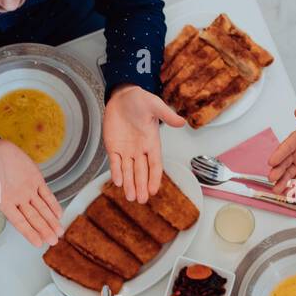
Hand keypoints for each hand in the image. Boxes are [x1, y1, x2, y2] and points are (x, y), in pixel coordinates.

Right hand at [0, 135, 62, 246]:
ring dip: (51, 219)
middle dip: (44, 229)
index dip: (29, 232)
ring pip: (42, 208)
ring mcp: (27, 189)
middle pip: (33, 218)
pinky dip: (53, 203)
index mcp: (4, 202)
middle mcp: (17, 199)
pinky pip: (46, 193)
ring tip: (59, 231)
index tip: (38, 243)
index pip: (19, 222)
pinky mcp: (34, 178)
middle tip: (53, 241)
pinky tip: (59, 213)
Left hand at [103, 85, 185, 202]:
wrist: (122, 96)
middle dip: (141, 186)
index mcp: (152, 143)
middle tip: (141, 199)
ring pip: (128, 171)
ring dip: (129, 184)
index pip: (155, 164)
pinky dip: (116, 172)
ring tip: (130, 197)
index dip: (154, 178)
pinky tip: (118, 182)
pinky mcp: (113, 147)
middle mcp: (140, 150)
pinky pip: (114, 163)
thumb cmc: (139, 100)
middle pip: (141, 172)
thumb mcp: (154, 105)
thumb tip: (181, 122)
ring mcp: (126, 151)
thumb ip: (166, 115)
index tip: (153, 190)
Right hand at [267, 108, 295, 194]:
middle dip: (277, 171)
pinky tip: (288, 193)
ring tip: (277, 189)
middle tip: (272, 177)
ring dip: (282, 182)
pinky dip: (293, 187)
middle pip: (283, 163)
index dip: (278, 154)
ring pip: (288, 175)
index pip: (285, 147)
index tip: (271, 161)